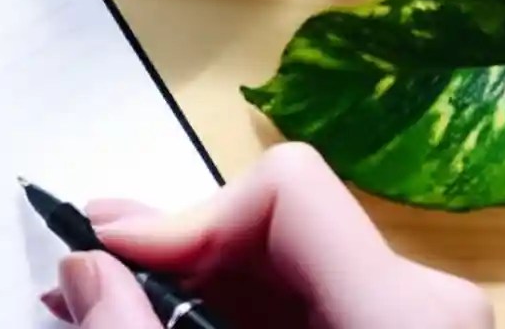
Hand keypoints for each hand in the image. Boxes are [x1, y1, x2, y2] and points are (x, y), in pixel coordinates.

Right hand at [39, 143, 493, 328]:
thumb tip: (85, 272)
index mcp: (398, 314)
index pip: (286, 188)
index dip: (187, 213)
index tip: (117, 250)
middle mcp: (420, 302)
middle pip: (272, 221)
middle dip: (172, 251)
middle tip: (91, 274)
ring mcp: (408, 317)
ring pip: (277, 258)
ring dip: (189, 282)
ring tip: (117, 308)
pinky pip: (296, 292)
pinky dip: (226, 308)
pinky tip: (172, 325)